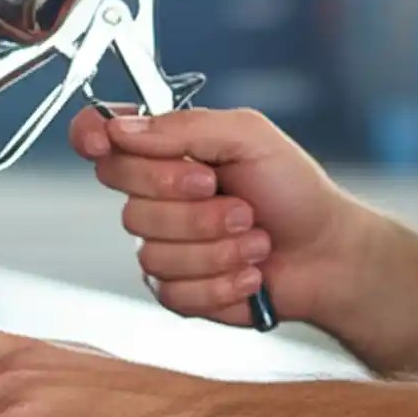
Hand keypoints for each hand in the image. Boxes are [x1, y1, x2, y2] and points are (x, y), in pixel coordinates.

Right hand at [68, 105, 372, 328]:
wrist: (328, 256)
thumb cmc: (294, 191)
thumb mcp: (248, 136)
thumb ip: (183, 126)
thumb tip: (122, 129)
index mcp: (163, 149)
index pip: (98, 136)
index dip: (89, 136)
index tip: (104, 142)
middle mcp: (153, 195)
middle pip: (128, 202)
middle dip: (191, 206)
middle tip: (236, 200)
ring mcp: (160, 244)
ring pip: (152, 250)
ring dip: (217, 247)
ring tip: (254, 238)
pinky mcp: (174, 289)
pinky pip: (171, 290)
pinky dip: (221, 282)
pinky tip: (249, 273)